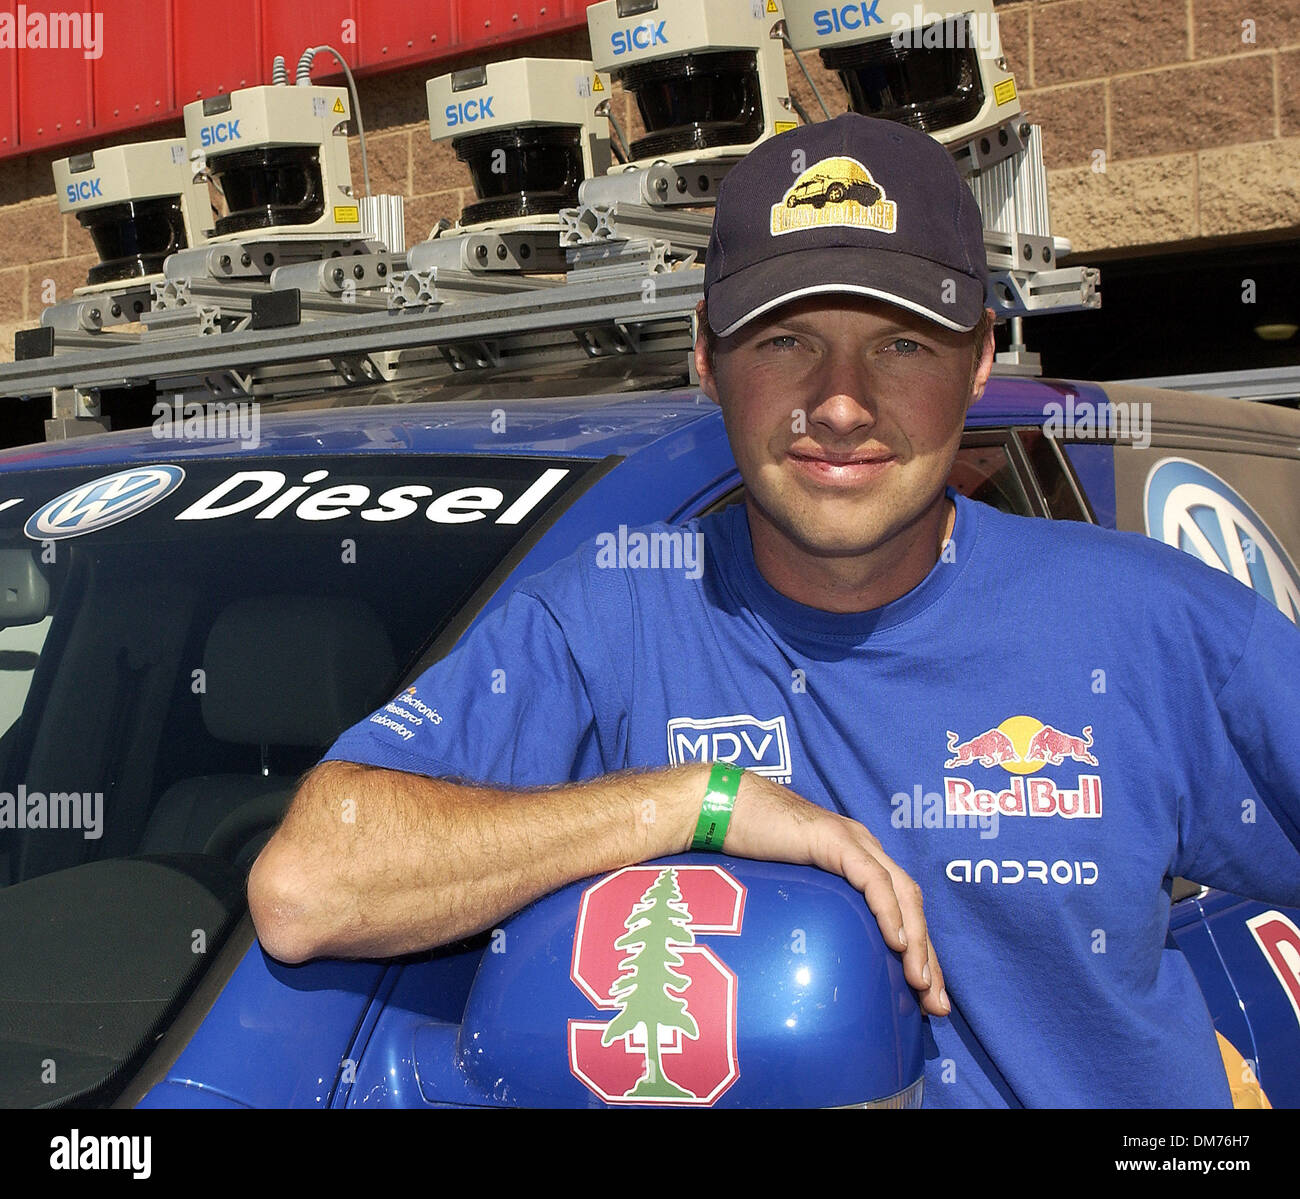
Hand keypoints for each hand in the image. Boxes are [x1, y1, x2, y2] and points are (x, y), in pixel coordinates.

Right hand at [719, 770, 948, 1017]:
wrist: (720, 808)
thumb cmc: (745, 848)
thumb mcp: (788, 889)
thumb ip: (809, 912)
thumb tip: (807, 965)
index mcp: (857, 859)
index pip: (902, 907)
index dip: (918, 951)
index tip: (923, 996)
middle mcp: (864, 848)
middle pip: (912, 904)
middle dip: (928, 956)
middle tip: (935, 1004)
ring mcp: (852, 841)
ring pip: (902, 892)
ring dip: (917, 941)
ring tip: (920, 982)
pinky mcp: (834, 839)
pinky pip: (872, 878)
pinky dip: (889, 910)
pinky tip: (896, 941)